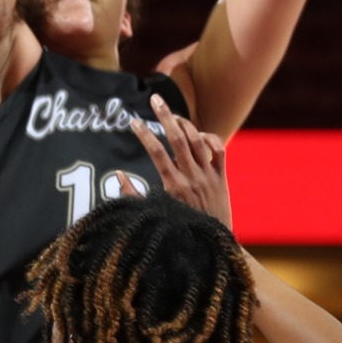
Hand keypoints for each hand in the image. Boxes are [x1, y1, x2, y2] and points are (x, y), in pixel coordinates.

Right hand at [126, 94, 232, 228]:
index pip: (156, 152)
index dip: (144, 134)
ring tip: (173, 115)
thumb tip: (119, 175)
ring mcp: (209, 176)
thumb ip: (134, 196)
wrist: (215, 244)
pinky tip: (198, 134)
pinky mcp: (222, 177)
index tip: (133, 121)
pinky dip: (209, 138)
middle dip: (165, 116)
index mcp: (173, 186)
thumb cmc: (181, 230)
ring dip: (185, 124)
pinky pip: (219, 150)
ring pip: (197, 140)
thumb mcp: (156, 214)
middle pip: (177, 138)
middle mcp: (192, 177)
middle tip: (155, 98)